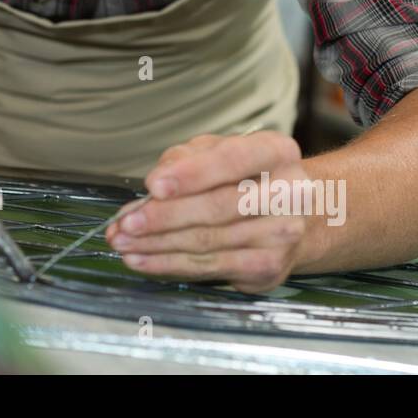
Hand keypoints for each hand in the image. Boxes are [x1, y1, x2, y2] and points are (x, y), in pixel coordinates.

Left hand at [105, 131, 311, 292]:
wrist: (295, 215)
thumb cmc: (244, 176)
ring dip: (157, 244)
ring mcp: (282, 233)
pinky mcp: (268, 266)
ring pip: (208, 241)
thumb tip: (153, 186)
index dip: (191, 174)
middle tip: (125, 223)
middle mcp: (288, 192)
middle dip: (163, 217)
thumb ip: (185, 160)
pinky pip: (210, 267)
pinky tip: (142, 260)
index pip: (231, 160)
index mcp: (275, 151)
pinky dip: (169, 264)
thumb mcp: (215, 152)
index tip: (153, 185)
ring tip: (122, 242)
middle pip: (217, 207)